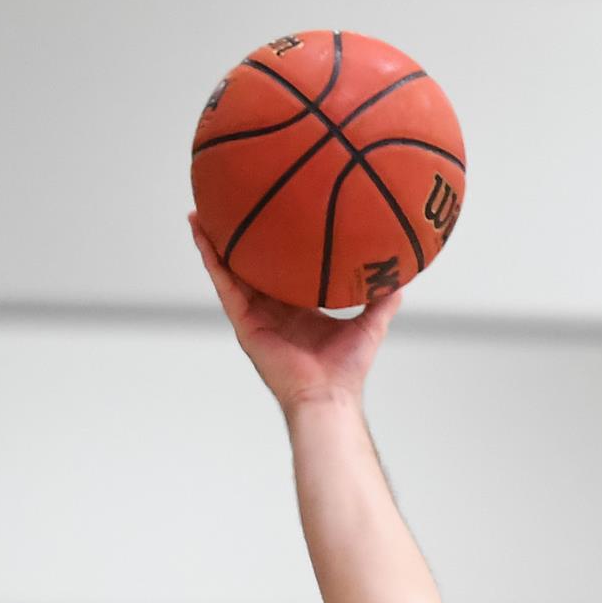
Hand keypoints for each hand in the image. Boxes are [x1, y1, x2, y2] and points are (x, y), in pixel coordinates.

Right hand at [189, 213, 397, 410]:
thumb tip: (400, 276)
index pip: (280, 272)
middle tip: (228, 208)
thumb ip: (381, 300)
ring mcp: (255, 316)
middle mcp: (272, 310)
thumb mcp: (371, 325)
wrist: (328, 394)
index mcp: (297, 308)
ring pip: (229, 272)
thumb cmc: (347, 370)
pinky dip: (212, 261)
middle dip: (238, 241)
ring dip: (213, 243)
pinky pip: (224, 286)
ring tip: (201, 214)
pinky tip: (203, 236)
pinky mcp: (244, 323)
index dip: (273, 249)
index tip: (270, 221)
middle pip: (249, 268)